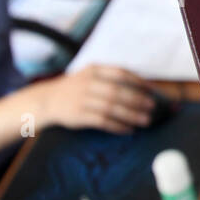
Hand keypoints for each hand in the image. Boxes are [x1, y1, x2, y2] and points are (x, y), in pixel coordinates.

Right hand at [37, 65, 155, 132]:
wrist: (46, 100)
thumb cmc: (75, 88)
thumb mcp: (89, 75)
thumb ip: (110, 78)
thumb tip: (141, 88)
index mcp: (94, 70)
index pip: (120, 73)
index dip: (139, 81)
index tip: (152, 90)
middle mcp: (87, 83)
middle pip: (118, 91)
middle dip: (138, 100)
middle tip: (152, 107)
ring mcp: (82, 99)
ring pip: (111, 108)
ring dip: (131, 115)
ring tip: (145, 120)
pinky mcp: (78, 115)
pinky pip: (102, 121)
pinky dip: (118, 126)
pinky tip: (128, 129)